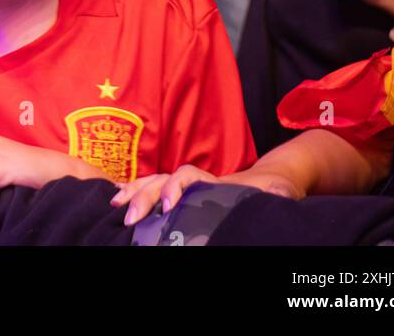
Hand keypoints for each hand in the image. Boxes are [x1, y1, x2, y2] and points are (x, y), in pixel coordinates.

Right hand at [111, 163, 301, 224]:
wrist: (274, 181)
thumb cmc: (276, 189)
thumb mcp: (278, 192)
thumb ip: (276, 194)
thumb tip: (277, 196)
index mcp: (216, 183)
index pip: (188, 177)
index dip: (175, 188)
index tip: (168, 206)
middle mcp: (198, 183)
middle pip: (162, 179)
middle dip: (142, 194)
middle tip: (128, 216)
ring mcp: (190, 189)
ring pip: (154, 183)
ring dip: (135, 191)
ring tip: (115, 205)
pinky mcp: (186, 200)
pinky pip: (156, 192)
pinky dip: (137, 193)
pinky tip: (121, 200)